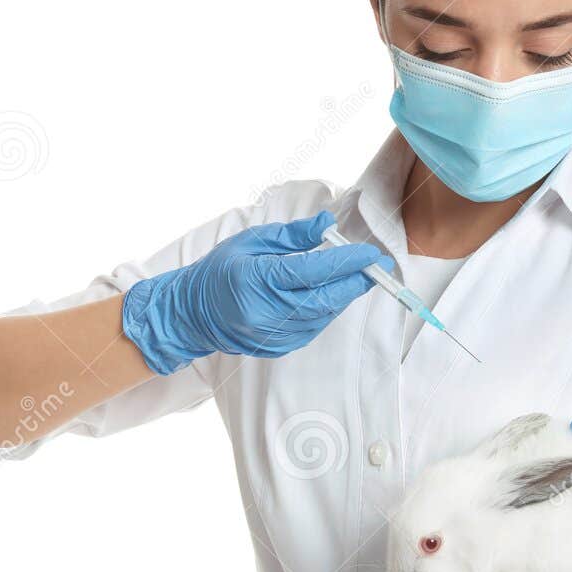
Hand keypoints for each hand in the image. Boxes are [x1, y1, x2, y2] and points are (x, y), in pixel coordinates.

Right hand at [121, 212, 389, 372]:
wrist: (193, 313)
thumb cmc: (221, 271)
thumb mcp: (252, 242)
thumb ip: (292, 235)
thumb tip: (327, 224)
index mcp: (257, 280)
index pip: (312, 271)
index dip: (345, 262)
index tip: (370, 253)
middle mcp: (266, 312)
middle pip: (325, 298)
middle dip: (356, 282)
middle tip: (377, 267)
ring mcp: (273, 334)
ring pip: (323, 314)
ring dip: (344, 295)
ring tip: (356, 276)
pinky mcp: (279, 347)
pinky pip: (314, 327)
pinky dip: (327, 309)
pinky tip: (332, 294)